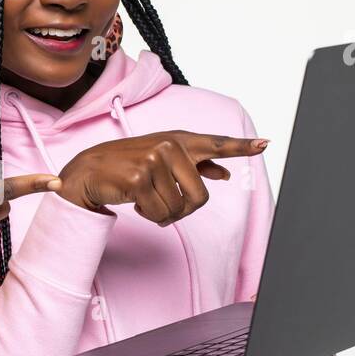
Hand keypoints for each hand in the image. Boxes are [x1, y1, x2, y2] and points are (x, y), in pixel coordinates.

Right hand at [56, 131, 268, 225]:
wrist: (89, 171)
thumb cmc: (129, 166)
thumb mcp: (163, 161)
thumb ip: (195, 165)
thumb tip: (225, 173)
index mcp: (180, 140)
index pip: (217, 144)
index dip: (242, 147)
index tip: (265, 144)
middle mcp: (170, 145)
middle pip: (200, 198)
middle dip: (183, 210)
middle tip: (163, 204)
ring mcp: (154, 160)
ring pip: (178, 210)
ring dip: (162, 214)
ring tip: (144, 198)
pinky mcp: (139, 178)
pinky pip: (159, 214)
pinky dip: (148, 215)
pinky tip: (134, 201)